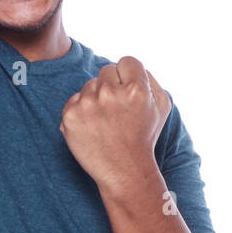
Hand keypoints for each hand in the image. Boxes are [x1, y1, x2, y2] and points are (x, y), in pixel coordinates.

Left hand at [59, 56, 171, 194]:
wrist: (124, 171)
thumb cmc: (144, 136)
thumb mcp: (161, 106)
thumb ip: (150, 78)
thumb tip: (131, 66)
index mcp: (136, 89)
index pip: (128, 61)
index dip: (130, 76)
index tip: (129, 92)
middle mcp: (110, 93)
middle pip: (107, 70)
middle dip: (112, 86)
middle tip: (118, 110)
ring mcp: (88, 104)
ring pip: (90, 85)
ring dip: (96, 99)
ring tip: (106, 122)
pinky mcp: (70, 116)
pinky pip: (74, 100)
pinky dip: (82, 111)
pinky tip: (93, 127)